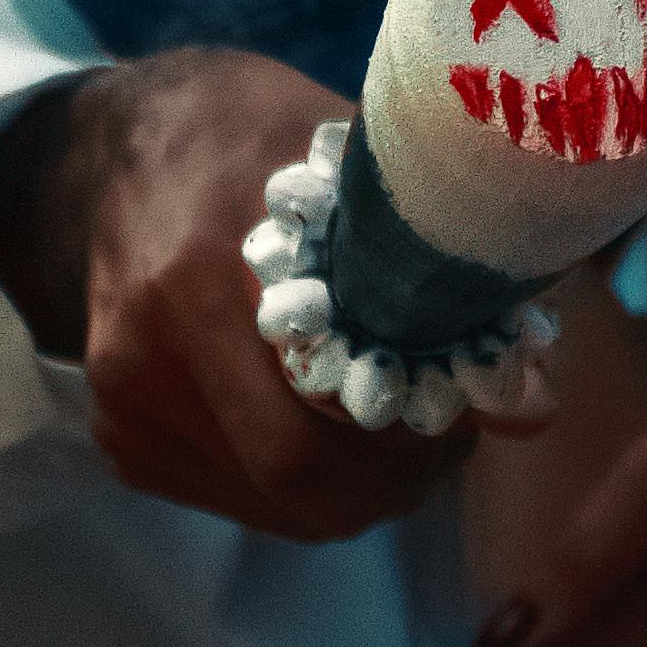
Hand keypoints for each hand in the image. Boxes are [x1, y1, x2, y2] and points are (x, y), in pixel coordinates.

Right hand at [0, 50, 486, 544]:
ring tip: (385, 407)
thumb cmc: (247, 138)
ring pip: (279, 509)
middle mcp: (145, 356)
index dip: (410, 446)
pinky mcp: (123, 438)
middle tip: (442, 430)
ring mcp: (125, 405)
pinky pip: (241, 495)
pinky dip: (300, 474)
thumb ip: (444, 276)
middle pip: (301, 489)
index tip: (460, 407)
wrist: (110, 149)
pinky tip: (316, 408)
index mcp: (197, 280)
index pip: (315, 440)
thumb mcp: (352, 168)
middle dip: (396, 476)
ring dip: (355, 480)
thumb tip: (536, 412)